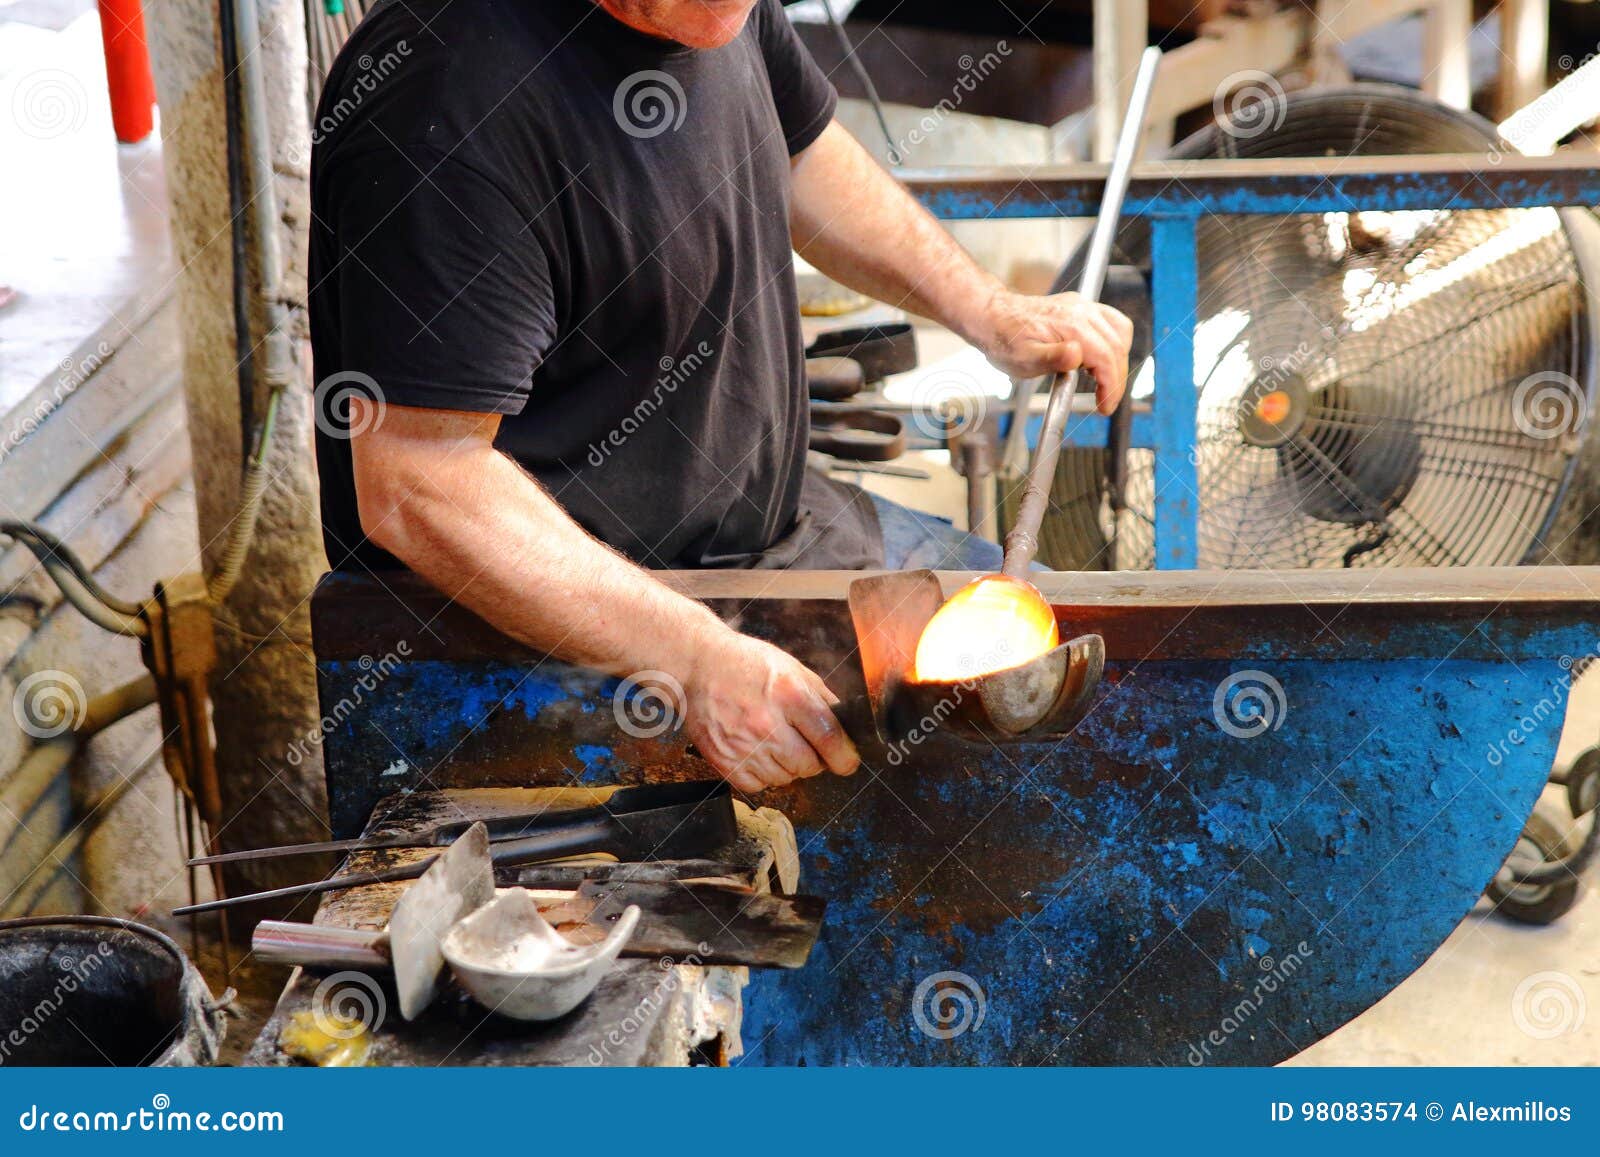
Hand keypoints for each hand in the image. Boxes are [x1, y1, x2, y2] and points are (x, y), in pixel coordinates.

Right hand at [677, 627, 859, 792]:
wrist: (699, 666)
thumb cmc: (748, 664)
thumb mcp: (792, 668)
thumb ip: (821, 699)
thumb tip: (846, 730)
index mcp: (790, 695)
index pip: (829, 739)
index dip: (845, 757)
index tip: (848, 762)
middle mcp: (767, 723)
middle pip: (808, 765)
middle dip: (813, 759)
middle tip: (802, 743)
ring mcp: (743, 745)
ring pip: (785, 778)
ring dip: (786, 766)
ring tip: (773, 741)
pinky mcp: (724, 761)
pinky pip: (758, 786)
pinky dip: (762, 775)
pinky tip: (756, 752)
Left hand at [970, 288, 1134, 414]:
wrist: (992, 317)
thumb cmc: (1005, 340)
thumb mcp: (1023, 359)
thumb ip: (1052, 358)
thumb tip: (1077, 355)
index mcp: (1071, 325)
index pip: (1106, 357)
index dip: (1111, 386)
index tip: (1106, 406)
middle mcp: (1081, 312)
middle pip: (1117, 347)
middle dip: (1116, 379)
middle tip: (1105, 401)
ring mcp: (1083, 307)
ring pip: (1120, 332)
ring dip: (1118, 361)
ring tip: (1104, 382)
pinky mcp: (1081, 307)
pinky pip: (1111, 322)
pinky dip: (1114, 343)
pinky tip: (1102, 359)